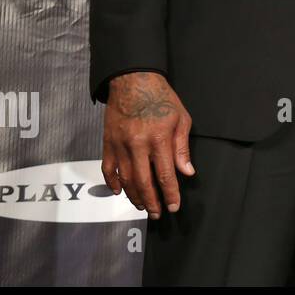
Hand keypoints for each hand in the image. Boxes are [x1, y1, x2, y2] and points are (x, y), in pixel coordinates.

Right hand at [101, 72, 192, 218]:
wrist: (133, 80)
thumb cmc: (161, 98)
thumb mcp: (181, 119)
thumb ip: (182, 148)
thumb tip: (187, 172)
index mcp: (158, 139)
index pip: (165, 175)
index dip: (170, 194)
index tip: (173, 207)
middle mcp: (137, 145)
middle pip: (143, 182)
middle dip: (151, 201)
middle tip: (156, 214)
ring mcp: (120, 145)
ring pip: (125, 179)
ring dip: (133, 196)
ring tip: (142, 205)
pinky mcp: (108, 142)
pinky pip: (108, 168)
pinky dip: (112, 182)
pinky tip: (119, 191)